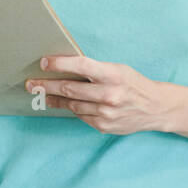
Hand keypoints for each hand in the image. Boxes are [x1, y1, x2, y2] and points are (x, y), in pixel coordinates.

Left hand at [24, 55, 168, 134]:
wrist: (155, 108)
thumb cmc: (133, 84)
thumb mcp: (118, 69)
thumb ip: (94, 70)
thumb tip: (63, 68)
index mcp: (113, 74)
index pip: (81, 65)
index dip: (60, 63)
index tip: (43, 62)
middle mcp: (109, 94)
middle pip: (69, 88)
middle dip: (46, 85)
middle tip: (31, 83)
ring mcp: (106, 112)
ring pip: (71, 104)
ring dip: (53, 99)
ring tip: (40, 94)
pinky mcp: (103, 126)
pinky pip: (80, 116)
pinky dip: (71, 108)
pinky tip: (63, 103)